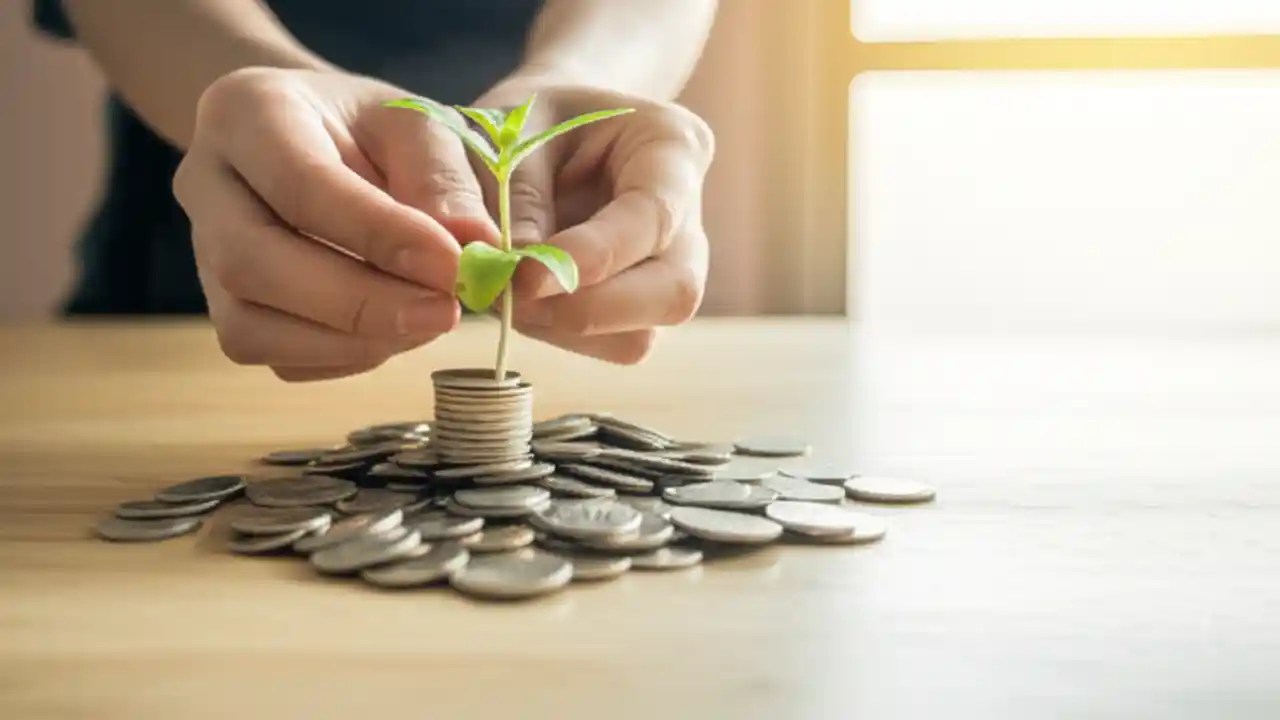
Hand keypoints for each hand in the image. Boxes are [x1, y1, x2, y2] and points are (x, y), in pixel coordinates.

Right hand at [175, 68, 498, 380]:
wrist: (324, 141)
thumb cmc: (372, 130)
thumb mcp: (418, 124)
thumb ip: (445, 178)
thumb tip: (476, 245)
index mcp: (246, 113)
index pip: (298, 183)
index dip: (377, 234)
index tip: (450, 265)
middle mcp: (206, 185)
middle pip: (252, 263)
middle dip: (358, 303)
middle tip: (444, 311)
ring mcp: (204, 255)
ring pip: (248, 327)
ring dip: (350, 342)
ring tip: (427, 320)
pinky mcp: (227, 309)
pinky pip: (274, 356)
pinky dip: (343, 357)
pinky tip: (394, 330)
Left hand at [474, 83, 714, 363]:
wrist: (542, 135)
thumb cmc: (523, 122)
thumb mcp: (493, 128)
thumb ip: (483, 185)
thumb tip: (492, 264)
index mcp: (673, 147)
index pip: (653, 216)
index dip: (593, 256)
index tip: (524, 276)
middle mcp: (689, 219)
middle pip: (674, 294)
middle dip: (586, 310)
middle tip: (509, 294)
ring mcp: (674, 273)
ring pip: (640, 335)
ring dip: (562, 327)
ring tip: (507, 286)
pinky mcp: (643, 313)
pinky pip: (611, 347)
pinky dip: (558, 334)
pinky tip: (527, 296)